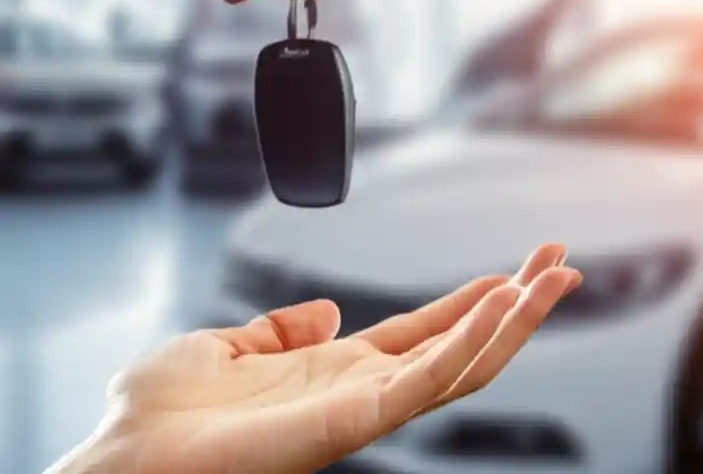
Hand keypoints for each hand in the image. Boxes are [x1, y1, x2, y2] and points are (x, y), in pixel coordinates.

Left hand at [48, 244, 580, 473]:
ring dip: (515, 321)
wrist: (123, 458)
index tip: (515, 271)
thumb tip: (322, 311)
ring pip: (463, 367)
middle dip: (517, 307)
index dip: (473, 303)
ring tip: (556, 277)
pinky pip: (428, 379)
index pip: (426, 333)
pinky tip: (503, 302)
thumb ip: (279, 327)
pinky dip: (471, 340)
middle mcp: (361, 391)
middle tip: (562, 265)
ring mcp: (364, 409)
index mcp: (336, 372)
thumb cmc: (158, 415)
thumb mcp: (223, 346)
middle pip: (462, 347)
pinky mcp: (356, 421)